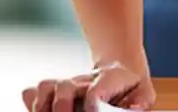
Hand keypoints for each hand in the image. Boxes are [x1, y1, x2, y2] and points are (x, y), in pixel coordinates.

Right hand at [20, 61, 155, 111]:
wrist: (120, 71)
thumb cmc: (131, 89)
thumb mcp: (144, 94)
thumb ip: (140, 103)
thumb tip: (133, 110)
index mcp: (110, 78)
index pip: (95, 90)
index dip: (91, 104)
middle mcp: (84, 80)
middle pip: (64, 86)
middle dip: (61, 108)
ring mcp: (68, 85)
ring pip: (47, 87)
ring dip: (42, 107)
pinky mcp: (55, 92)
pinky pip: (34, 93)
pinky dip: (33, 105)